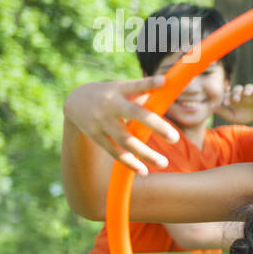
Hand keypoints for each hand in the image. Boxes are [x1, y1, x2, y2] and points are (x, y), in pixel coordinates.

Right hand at [64, 75, 178, 174]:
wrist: (76, 100)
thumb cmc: (113, 94)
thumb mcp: (124, 87)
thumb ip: (146, 89)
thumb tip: (173, 88)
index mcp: (120, 89)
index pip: (136, 85)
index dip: (149, 83)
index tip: (163, 81)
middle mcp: (110, 104)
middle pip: (134, 114)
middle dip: (156, 125)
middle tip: (175, 138)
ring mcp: (101, 121)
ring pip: (125, 140)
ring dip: (145, 153)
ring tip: (164, 163)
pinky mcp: (96, 135)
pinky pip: (114, 152)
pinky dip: (129, 163)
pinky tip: (144, 172)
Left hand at [214, 83, 252, 124]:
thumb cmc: (244, 115)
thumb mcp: (232, 116)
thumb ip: (223, 112)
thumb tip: (211, 107)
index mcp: (233, 97)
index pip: (228, 95)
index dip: (226, 98)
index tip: (226, 104)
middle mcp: (242, 93)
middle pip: (238, 88)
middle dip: (236, 93)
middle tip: (236, 100)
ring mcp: (252, 93)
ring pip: (249, 87)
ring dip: (247, 89)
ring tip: (247, 94)